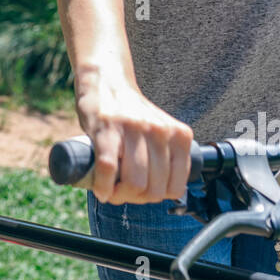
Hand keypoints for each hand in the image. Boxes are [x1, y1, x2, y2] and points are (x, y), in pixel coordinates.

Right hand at [77, 79, 193, 204]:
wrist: (108, 81)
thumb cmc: (132, 115)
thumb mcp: (162, 132)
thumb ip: (167, 157)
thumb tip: (161, 194)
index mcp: (179, 136)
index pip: (175, 188)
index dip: (155, 198)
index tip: (141, 193)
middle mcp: (160, 132)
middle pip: (153, 189)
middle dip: (135, 198)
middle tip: (122, 191)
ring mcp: (135, 129)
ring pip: (134, 183)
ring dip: (119, 195)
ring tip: (111, 190)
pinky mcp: (108, 129)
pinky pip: (109, 169)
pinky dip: (103, 186)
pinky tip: (100, 189)